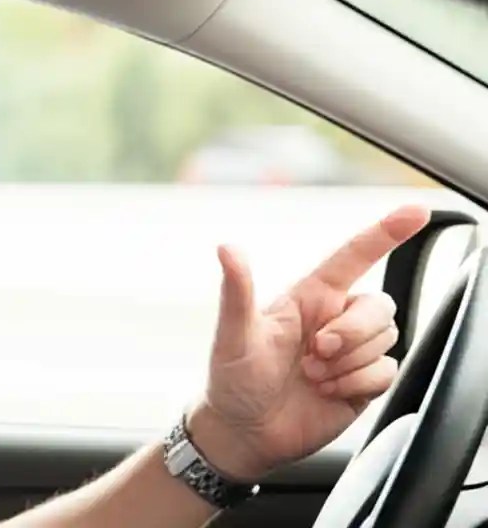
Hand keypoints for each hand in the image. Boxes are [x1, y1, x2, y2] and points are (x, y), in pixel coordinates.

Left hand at [188, 205, 430, 480]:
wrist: (245, 431)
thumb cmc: (233, 378)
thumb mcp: (233, 334)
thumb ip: (237, 292)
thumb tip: (227, 248)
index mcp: (309, 297)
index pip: (354, 256)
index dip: (386, 232)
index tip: (417, 212)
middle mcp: (335, 318)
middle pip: (379, 305)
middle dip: (353, 331)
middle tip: (315, 353)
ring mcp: (352, 350)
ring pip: (387, 339)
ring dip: (349, 363)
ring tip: (312, 375)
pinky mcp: (364, 381)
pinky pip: (388, 371)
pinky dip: (358, 384)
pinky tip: (327, 392)